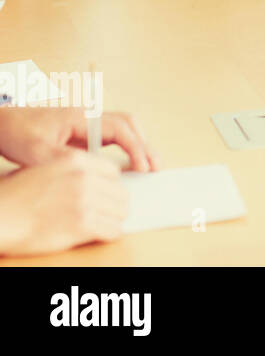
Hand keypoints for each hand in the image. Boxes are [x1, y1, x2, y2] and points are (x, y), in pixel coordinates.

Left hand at [0, 107, 157, 170]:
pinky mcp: (83, 131)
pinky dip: (126, 147)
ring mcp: (88, 122)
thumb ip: (70, 160)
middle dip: (145, 144)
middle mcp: (90, 116)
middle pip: (129, 124)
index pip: (120, 129)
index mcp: (83, 117)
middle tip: (157, 166)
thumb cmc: (19, 133)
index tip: (144, 166)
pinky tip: (128, 163)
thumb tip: (97, 170)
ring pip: (124, 128)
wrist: (4, 123)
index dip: (136, 148)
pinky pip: (112, 136)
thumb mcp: (39, 152)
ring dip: (139, 144)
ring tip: (149, 165)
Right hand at [0, 153, 128, 255]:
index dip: (111, 185)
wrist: (0, 216)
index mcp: (76, 161)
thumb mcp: (46, 169)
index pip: (113, 172)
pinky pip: (113, 231)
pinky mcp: (82, 225)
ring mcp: (85, 201)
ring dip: (113, 219)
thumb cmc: (15, 197)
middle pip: (121, 192)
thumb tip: (97, 181)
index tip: (107, 194)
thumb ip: (74, 171)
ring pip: (120, 212)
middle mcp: (84, 178)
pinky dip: (108, 234)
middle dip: (115, 204)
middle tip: (107, 213)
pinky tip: (99, 235)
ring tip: (102, 224)